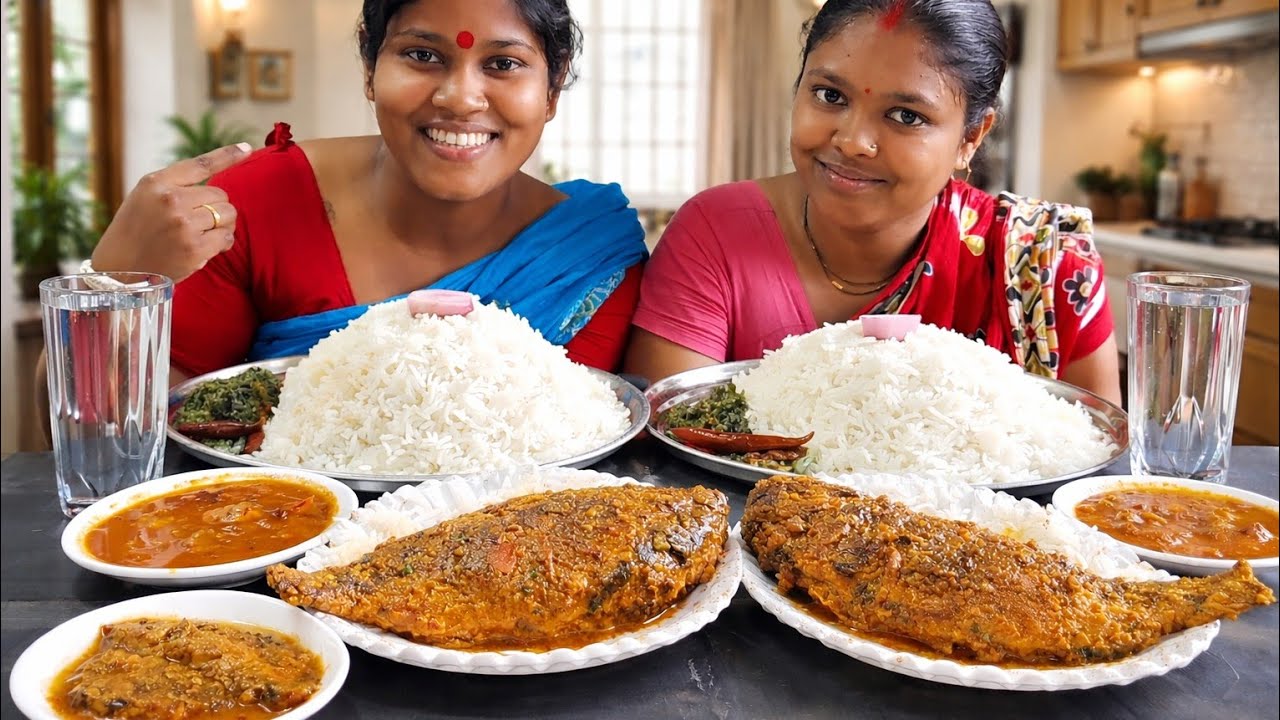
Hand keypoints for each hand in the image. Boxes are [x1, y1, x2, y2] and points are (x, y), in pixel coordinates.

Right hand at [91, 143, 252, 281]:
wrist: (120, 269)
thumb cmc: (136, 231)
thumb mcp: (145, 198)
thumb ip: (174, 186)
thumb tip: (217, 189)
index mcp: (156, 182)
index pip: (200, 164)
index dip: (227, 156)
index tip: (247, 148)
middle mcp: (170, 199)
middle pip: (220, 195)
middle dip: (216, 208)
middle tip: (199, 223)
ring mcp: (183, 224)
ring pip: (227, 214)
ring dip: (222, 225)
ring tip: (202, 234)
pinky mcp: (194, 248)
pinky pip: (226, 237)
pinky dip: (222, 243)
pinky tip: (207, 248)